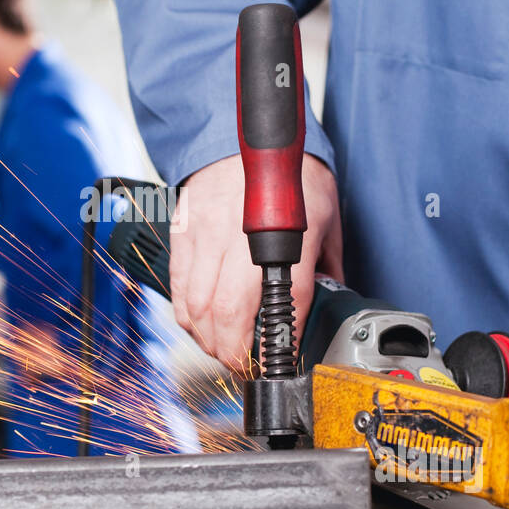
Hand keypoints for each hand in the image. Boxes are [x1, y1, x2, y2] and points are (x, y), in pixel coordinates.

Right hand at [170, 153, 342, 374]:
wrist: (254, 141)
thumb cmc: (292, 177)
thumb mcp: (326, 214)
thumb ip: (327, 261)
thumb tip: (329, 297)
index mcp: (291, 230)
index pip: (288, 298)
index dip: (282, 338)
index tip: (281, 361)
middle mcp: (245, 232)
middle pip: (231, 311)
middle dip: (235, 351)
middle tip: (245, 367)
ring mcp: (209, 231)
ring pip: (198, 305)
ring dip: (208, 340)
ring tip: (221, 352)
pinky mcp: (185, 230)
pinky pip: (179, 286)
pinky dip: (186, 316)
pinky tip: (198, 326)